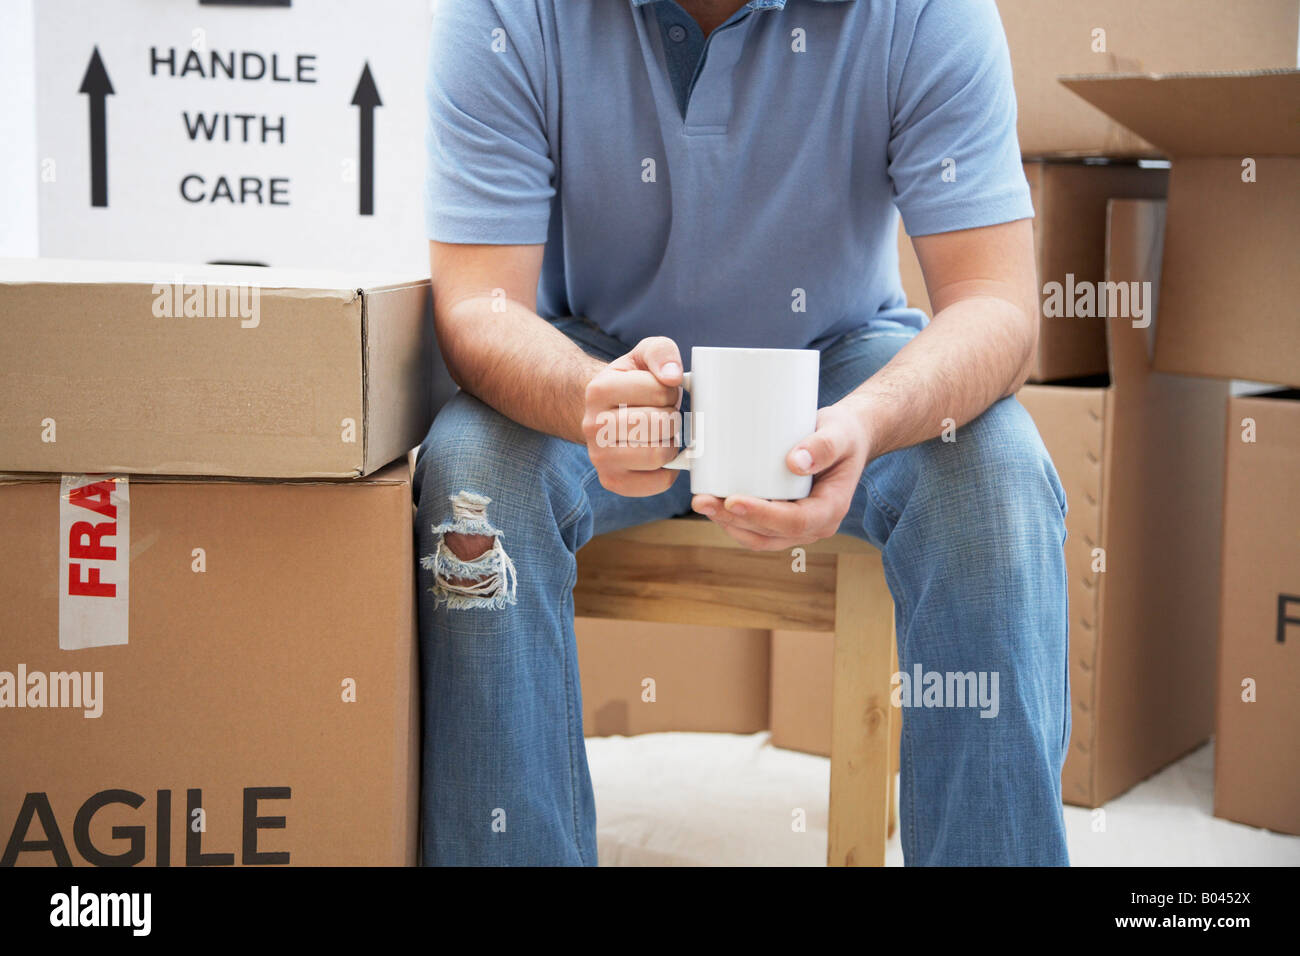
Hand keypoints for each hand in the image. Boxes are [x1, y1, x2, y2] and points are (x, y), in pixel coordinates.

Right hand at [582, 336, 684, 496]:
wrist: (604, 413)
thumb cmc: (631, 383)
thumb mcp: (642, 355)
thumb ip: (661, 352)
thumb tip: (672, 376)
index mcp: (599, 389)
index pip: (660, 391)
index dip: (671, 392)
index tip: (661, 393)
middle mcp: (593, 425)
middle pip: (660, 424)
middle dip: (673, 418)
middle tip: (664, 415)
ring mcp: (599, 457)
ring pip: (658, 455)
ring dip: (671, 444)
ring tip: (661, 435)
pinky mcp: (612, 481)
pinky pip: (659, 481)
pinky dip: (670, 469)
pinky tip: (658, 454)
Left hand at [691, 399, 869, 549]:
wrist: (845, 440)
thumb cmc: (843, 434)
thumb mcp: (840, 433)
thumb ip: (823, 446)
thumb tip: (795, 463)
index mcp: (831, 509)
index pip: (795, 522)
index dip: (762, 515)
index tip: (732, 500)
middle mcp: (814, 525)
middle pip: (769, 534)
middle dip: (733, 520)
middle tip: (702, 501)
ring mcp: (796, 526)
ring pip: (757, 536)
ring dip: (727, 523)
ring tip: (701, 501)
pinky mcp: (781, 518)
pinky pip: (754, 528)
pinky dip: (732, 519)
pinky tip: (712, 502)